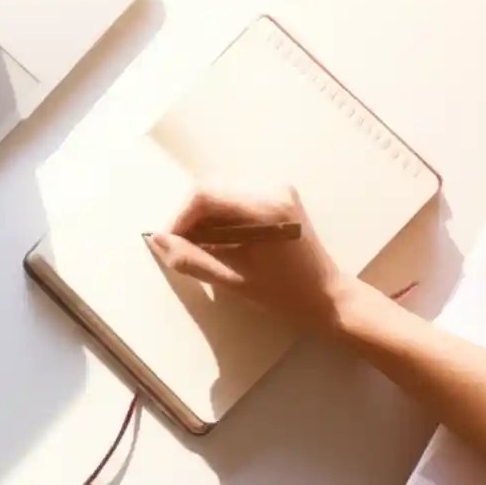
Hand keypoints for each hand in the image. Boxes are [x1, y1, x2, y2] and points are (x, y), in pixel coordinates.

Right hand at [145, 184, 355, 334]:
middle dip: (190, 220)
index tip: (168, 244)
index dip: (179, 218)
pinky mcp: (278, 197)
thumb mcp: (234, 281)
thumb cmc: (286, 295)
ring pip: (221, 196)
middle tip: (182, 250)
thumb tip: (157, 240)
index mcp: (265, 208)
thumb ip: (192, 259)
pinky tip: (221, 244)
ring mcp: (277, 190)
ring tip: (202, 250)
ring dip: (204, 221)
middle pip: (212, 193)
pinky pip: (236, 201)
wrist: (328, 297)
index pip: (205, 196)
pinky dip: (220, 220)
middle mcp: (272, 189)